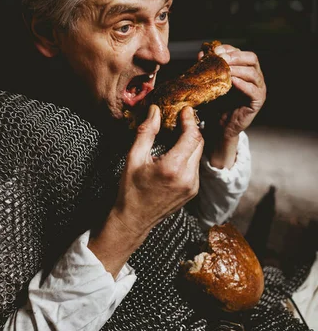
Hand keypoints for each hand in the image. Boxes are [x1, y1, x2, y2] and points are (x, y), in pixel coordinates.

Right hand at [88, 105, 203, 274]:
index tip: (185, 110)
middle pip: (199, 144)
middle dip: (191, 129)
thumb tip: (155, 111)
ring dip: (190, 142)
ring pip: (198, 155)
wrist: (134, 219)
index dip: (190, 120)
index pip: (192, 136)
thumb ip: (146, 132)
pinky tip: (176, 153)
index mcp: (173, 168)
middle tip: (181, 119)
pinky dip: (188, 156)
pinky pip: (195, 166)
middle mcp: (187, 177)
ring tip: (177, 135)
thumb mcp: (134, 158)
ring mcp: (193, 186)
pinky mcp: (193, 191)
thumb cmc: (131, 190)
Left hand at [201, 43, 266, 138]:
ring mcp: (258, 88)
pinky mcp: (257, 101)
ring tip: (225, 70)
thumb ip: (209, 68)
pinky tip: (232, 82)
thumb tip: (201, 53)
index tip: (215, 51)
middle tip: (222, 59)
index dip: (228, 50)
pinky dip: (242, 84)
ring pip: (253, 73)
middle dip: (235, 57)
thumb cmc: (218, 103)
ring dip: (237, 70)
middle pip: (252, 58)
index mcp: (245, 69)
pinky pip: (253, 90)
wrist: (221, 125)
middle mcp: (255, 77)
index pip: (241, 53)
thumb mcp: (213, 82)